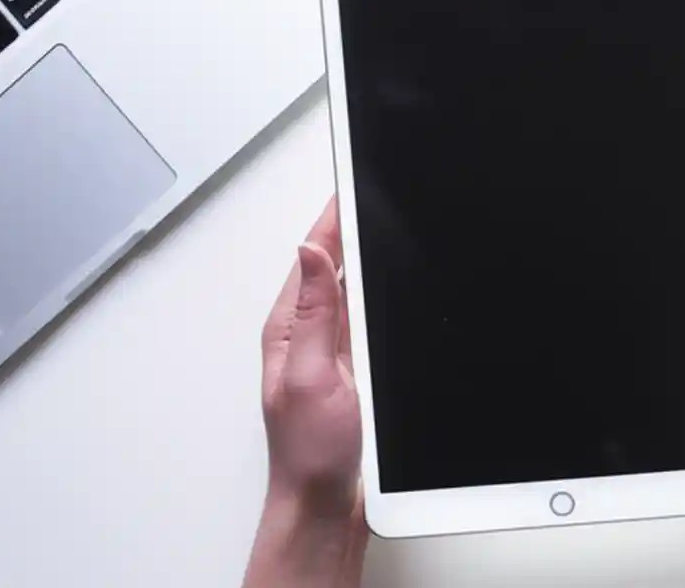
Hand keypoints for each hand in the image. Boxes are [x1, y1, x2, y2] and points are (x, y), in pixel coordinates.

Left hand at [245, 198, 366, 587]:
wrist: (324, 503)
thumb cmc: (310, 453)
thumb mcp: (310, 375)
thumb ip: (312, 313)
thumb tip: (310, 251)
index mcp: (290, 326)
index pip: (314, 254)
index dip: (334, 216)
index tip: (351, 181)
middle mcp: (308, 333)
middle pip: (333, 264)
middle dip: (352, 225)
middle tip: (373, 186)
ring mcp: (331, 350)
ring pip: (352, 288)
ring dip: (367, 257)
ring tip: (384, 218)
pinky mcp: (352, 368)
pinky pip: (366, 317)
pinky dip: (379, 294)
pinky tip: (394, 285)